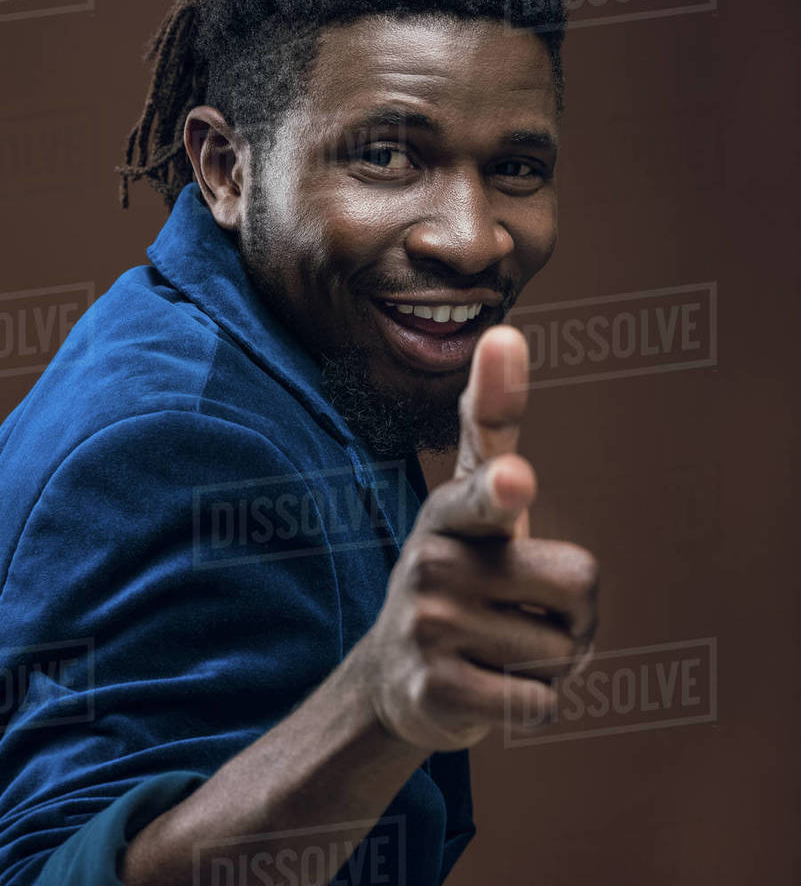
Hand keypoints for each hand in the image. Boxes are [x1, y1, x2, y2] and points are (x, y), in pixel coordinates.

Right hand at [361, 324, 598, 750]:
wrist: (397, 678)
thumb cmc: (463, 573)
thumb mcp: (480, 498)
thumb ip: (496, 420)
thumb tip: (503, 328)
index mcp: (455, 510)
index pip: (485, 489)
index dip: (502, 489)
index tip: (515, 482)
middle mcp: (434, 560)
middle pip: (582, 584)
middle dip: (575, 611)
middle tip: (523, 611)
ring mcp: (429, 627)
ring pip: (564, 650)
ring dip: (549, 659)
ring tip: (496, 647)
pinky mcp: (435, 692)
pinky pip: (539, 703)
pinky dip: (530, 704)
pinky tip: (484, 687)